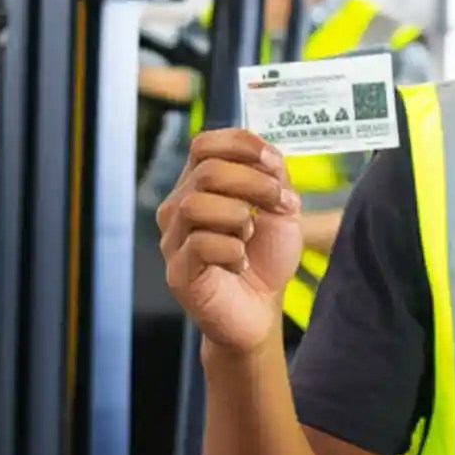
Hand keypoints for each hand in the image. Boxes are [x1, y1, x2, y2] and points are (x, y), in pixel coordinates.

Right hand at [157, 128, 302, 355]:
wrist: (260, 310)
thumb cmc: (265, 257)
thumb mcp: (281, 208)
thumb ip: (274, 176)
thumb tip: (267, 155)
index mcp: (200, 186)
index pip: (204, 144)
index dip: (239, 144)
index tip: (273, 161)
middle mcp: (179, 207)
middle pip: (206, 171)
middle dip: (253, 183)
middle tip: (279, 204)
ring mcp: (174, 240)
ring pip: (196, 204)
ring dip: (238, 217)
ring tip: (250, 236)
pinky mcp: (178, 272)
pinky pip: (199, 244)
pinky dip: (231, 250)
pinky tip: (241, 263)